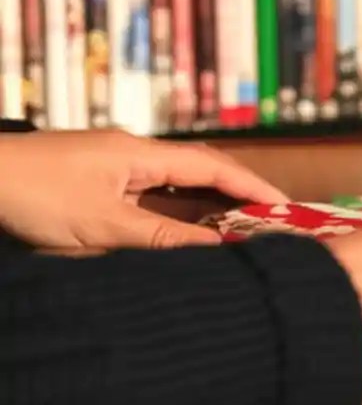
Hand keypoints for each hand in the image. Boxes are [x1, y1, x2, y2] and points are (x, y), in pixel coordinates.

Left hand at [0, 129, 288, 248]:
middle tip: (271, 222)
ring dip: (207, 206)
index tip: (286, 208)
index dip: (252, 187)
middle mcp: (131, 155)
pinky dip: (176, 214)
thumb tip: (220, 250)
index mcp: (140, 154)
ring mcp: (111, 168)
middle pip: (200, 171)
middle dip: (238, 194)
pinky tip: (186, 234)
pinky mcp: (92, 183)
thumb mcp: (103, 227)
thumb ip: (165, 239)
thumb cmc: (32, 196)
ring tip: (239, 233)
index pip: (212, 167)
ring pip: (174, 185)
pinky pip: (149, 197)